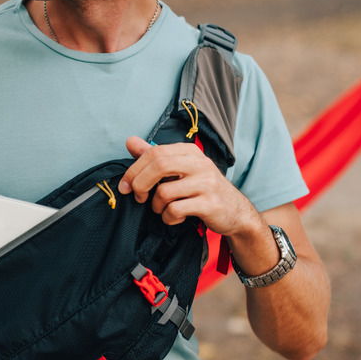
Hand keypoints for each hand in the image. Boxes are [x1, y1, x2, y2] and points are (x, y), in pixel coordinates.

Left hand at [117, 136, 257, 236]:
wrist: (235, 212)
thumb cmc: (202, 189)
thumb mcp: (180, 169)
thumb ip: (154, 156)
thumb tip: (130, 141)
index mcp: (190, 152)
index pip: (154, 152)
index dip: (133, 169)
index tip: (124, 186)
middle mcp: (200, 163)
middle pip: (158, 166)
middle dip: (139, 184)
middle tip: (139, 197)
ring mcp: (206, 183)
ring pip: (164, 192)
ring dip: (156, 206)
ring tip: (163, 209)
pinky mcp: (210, 204)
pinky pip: (175, 210)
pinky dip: (168, 218)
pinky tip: (175, 217)